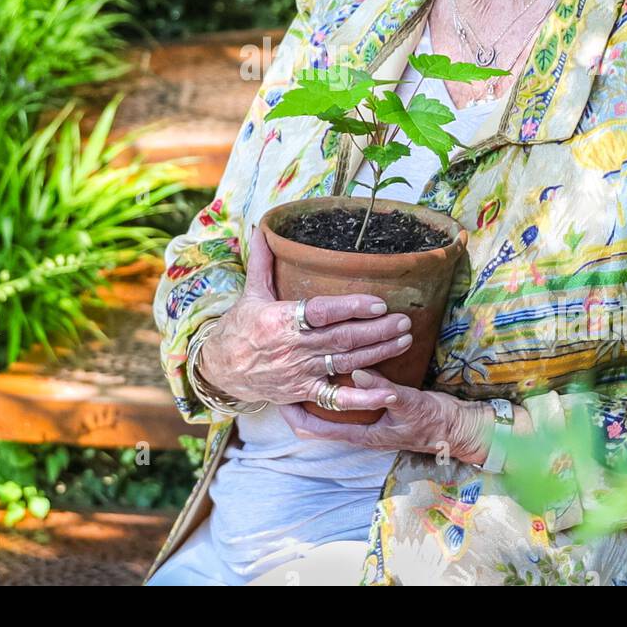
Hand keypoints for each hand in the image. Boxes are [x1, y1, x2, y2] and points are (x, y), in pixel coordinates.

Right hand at [197, 226, 412, 413]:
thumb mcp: (250, 292)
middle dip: (377, 330)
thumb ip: (262, 260)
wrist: (221, 369)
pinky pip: (334, 400)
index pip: (321, 312)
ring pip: (345, 363)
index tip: (378, 303)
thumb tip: (264, 226)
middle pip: (341, 338)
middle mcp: (292, 347)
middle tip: (404, 321)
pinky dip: (361, 400)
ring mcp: (300, 373)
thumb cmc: (240, 326)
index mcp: (280, 319)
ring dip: (378, 353)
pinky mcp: (302, 393)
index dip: (351, 308)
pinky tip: (385, 394)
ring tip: (404, 341)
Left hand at [276, 370, 495, 463]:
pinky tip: (329, 370)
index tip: (277, 396)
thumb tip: (356, 374)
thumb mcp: (410, 404)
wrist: (457, 429)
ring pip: (329, 410)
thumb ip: (383, 390)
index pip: (317, 429)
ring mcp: (366, 421)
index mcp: (362, 434)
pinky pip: (345, 402)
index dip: (294, 415)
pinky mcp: (375, 410)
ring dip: (313, 395)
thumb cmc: (434, 421)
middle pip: (316, 420)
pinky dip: (333, 390)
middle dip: (297, 402)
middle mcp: (358, 429)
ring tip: (296, 371)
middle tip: (279, 377)